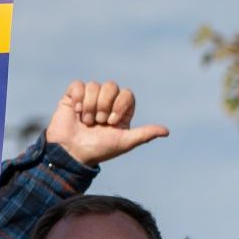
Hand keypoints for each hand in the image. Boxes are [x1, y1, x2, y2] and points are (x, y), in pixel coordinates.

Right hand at [45, 79, 169, 166]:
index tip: (112, 122)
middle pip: (112, 86)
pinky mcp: (73, 97)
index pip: (127, 94)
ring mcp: (89, 98)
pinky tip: (76, 112)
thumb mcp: (124, 142)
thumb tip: (166, 131)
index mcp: (120, 111)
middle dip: (104, 105)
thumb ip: (145, 134)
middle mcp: (106, 102)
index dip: (120, 105)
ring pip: (95, 85)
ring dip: (90, 106)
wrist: (72, 153)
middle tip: (98, 122)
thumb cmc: (99, 150)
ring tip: (86, 121)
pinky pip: (78, 85)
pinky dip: (78, 98)